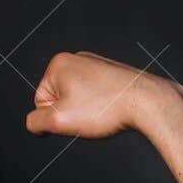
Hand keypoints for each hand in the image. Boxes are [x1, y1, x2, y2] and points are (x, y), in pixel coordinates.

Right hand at [25, 51, 182, 138]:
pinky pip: (95, 97)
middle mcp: (76, 59)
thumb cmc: (105, 108)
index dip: (54, 117)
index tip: (74, 117)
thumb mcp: (58, 121)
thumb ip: (35, 122)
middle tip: (90, 116)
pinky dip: (101, 107)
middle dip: (71, 113)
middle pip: (59, 99)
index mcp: (59, 64)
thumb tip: (34, 123)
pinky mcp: (111, 73)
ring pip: (78, 100)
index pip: (40, 102)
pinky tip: (112, 109)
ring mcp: (95, 64)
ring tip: (103, 112)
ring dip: (86, 112)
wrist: (147, 102)